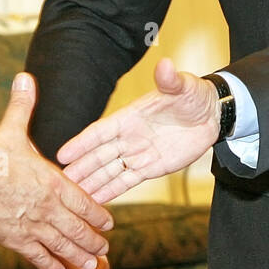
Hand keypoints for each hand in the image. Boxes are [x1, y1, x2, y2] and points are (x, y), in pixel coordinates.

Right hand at [0, 73, 115, 268]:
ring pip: (63, 245)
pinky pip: (37, 256)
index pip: (84, 202)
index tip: (108, 222)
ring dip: (79, 255)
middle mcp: (48, 208)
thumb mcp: (10, 130)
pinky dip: (50, 266)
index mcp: (53, 183)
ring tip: (92, 264)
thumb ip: (22, 106)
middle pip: (78, 228)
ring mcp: (33, 227)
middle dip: (93, 239)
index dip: (98, 213)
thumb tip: (25, 78)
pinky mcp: (15, 241)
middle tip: (104, 249)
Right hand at [57, 58, 218, 203]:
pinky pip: (125, 182)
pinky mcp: (149, 168)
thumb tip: (164, 65)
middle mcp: (128, 137)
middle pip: (98, 156)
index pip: (100, 132)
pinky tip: (94, 203)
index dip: (81, 143)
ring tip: (70, 198)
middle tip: (56, 184)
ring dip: (90, 184)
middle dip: (79, 169)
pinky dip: (109, 192)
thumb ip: (169, 80)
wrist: (211, 115)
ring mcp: (137, 154)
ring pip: (108, 171)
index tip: (62, 155)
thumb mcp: (183, 87)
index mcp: (129, 117)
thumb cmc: (193, 96)